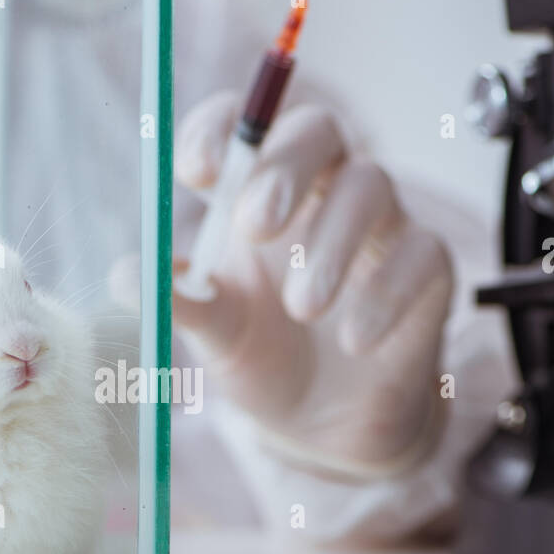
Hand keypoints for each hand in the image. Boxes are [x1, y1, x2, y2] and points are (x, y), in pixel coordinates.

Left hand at [172, 91, 454, 472]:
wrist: (326, 428)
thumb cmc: (266, 358)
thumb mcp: (215, 333)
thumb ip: (177, 302)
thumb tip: (126, 276)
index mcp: (258, 193)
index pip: (244, 125)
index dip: (221, 130)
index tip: (198, 172)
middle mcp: (321, 192)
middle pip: (318, 130)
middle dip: (284, 168)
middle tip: (255, 226)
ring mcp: (380, 225)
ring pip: (371, 185)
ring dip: (331, 244)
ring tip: (303, 309)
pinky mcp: (428, 268)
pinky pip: (420, 254)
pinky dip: (383, 295)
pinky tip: (353, 339)